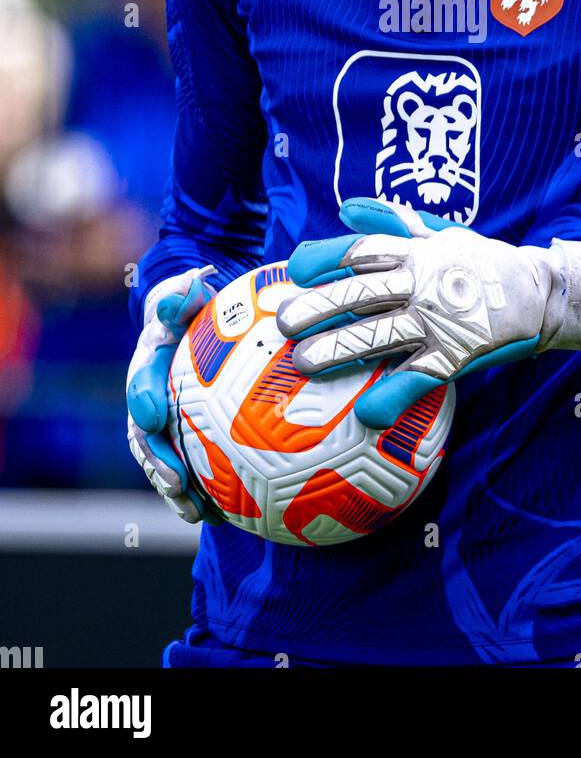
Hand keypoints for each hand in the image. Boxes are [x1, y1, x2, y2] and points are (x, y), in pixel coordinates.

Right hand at [126, 266, 220, 523]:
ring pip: (161, 460)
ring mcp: (161, 420)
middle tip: (176, 480)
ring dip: (173, 488)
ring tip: (193, 511)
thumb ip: (183, 291)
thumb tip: (187, 285)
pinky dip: (197, 493)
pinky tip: (217, 515)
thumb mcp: (188, 291)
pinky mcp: (180, 439)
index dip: (144, 396)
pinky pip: (186, 469)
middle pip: (145, 434)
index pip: (143, 378)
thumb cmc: (194, 305)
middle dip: (157, 460)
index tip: (153, 413)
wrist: (193, 322)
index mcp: (149, 360)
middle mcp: (148, 395)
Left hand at [277, 198, 580, 426]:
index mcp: (417, 252)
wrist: (541, 293)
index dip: (327, 257)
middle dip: (321, 307)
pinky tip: (367, 413)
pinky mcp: (460, 353)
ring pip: (383, 334)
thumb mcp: (440, 234)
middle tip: (285, 323)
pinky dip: (394, 394)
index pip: (363, 250)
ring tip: (305, 364)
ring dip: (342, 350)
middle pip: (362, 293)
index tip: (294, 269)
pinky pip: (421, 376)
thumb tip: (346, 207)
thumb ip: (392, 221)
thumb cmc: (480, 264)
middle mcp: (423, 282)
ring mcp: (441, 319)